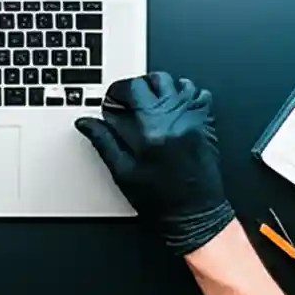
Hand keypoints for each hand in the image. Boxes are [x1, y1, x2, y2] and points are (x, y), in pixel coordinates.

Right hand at [74, 72, 233, 255]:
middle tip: (129, 102)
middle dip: (137, 87)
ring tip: (151, 104)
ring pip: (178, 83)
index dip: (117, 91)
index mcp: (150, 130)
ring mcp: (193, 120)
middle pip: (154, 80)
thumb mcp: (123, 173)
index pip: (132, 89)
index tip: (112, 102)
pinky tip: (175, 109)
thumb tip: (87, 123)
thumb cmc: (160, 200)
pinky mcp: (206, 124)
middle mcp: (174, 119)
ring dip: (161, 89)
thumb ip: (103, 142)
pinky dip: (186, 96)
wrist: (194, 214)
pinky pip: (199, 95)